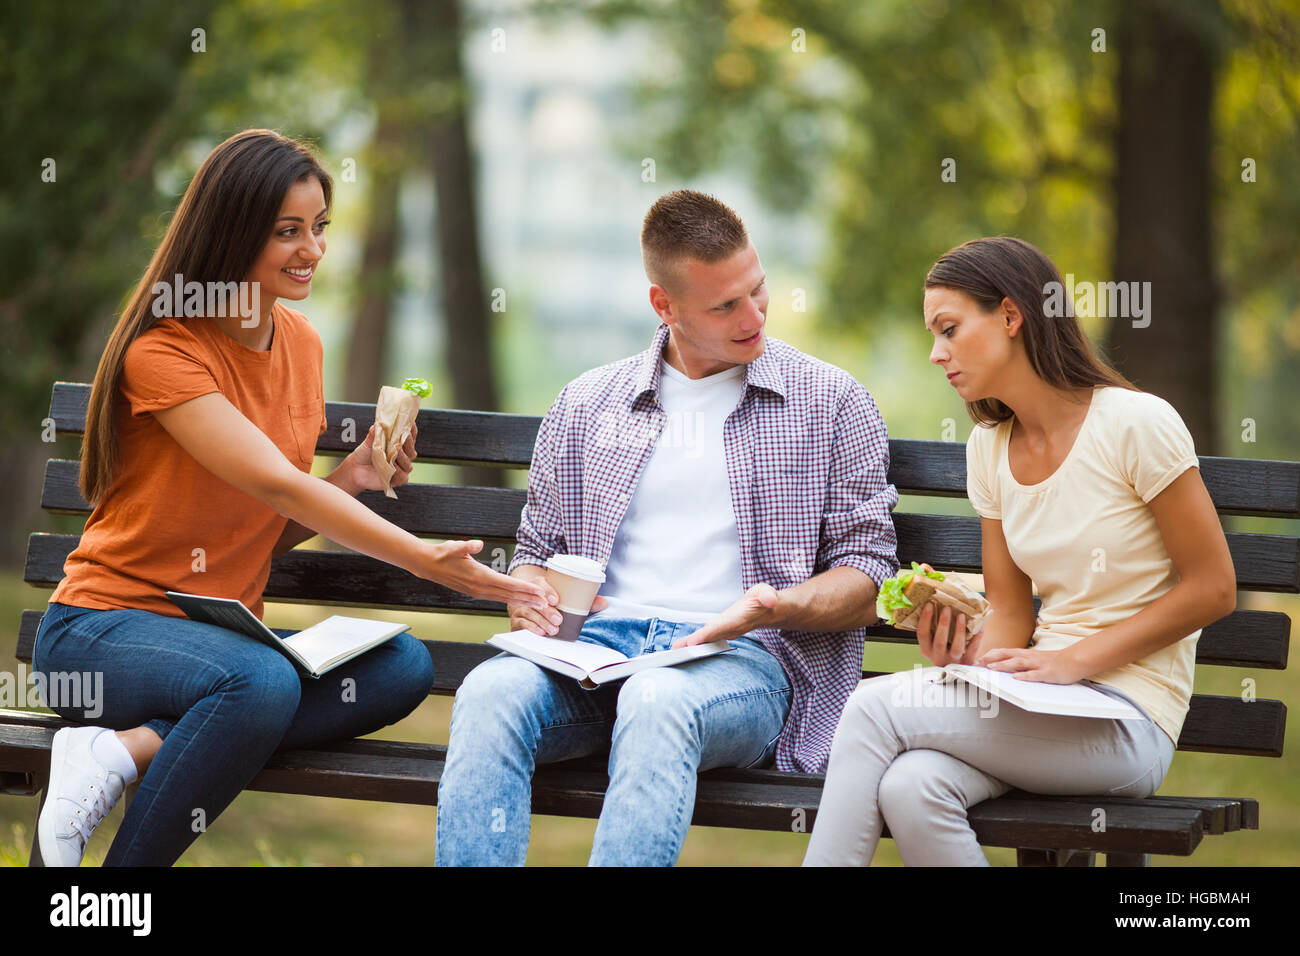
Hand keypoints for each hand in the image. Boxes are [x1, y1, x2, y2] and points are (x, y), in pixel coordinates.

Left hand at [345, 422, 416, 493]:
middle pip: (411, 450)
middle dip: (408, 443)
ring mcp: (401, 467)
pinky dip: (397, 472)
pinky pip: (403, 476)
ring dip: (401, 458)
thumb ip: (374, 434)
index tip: (408, 425)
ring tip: (393, 454)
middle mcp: (402, 455)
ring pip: (408, 464)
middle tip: (402, 438)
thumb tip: (376, 425)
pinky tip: (390, 468)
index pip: (410, 434)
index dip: (411, 430)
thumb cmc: (364, 454)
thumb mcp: (368, 442)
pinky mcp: (398, 479)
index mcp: (398, 443)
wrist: (355, 470)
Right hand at [421, 539, 551, 609]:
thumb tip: (478, 544)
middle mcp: (481, 588)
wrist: (428, 565)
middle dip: (529, 599)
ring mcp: (479, 592)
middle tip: (547, 603)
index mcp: (479, 577)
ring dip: (522, 601)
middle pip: (510, 595)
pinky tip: (520, 600)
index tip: (539, 591)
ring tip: (539, 604)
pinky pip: (498, 598)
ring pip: (505, 598)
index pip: (507, 584)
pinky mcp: (477, 592)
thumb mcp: (455, 546)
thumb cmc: (443, 554)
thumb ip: (467, 546)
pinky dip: (511, 600)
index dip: (524, 588)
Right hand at [506, 565, 610, 635]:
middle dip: (547, 611)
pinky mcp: (517, 620)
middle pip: (536, 602)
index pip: (542, 584)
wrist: (529, 604)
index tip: (556, 600)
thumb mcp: (566, 598)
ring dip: (541, 622)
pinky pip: (522, 624)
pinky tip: (540, 633)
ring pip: (529, 613)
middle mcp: (529, 595)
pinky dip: (531, 628)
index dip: (548, 591)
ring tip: (553, 630)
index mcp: (540, 584)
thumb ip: (584, 600)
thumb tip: (604, 603)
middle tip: (559, 620)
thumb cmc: (552, 601)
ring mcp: (521, 607)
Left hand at [671, 584, 780, 648]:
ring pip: (707, 641)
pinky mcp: (721, 631)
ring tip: (675, 651)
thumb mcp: (766, 592)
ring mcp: (725, 632)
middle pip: (710, 638)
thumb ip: (767, 596)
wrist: (767, 611)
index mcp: (739, 620)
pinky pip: (706, 638)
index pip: (721, 628)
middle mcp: (731, 629)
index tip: (693, 641)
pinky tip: (682, 646)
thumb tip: (770, 600)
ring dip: (692, 646)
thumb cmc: (764, 600)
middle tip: (677, 651)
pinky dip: (694, 643)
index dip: (708, 635)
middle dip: (695, 645)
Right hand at [916, 602, 973, 665]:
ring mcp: (953, 662)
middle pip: (939, 641)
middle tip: (947, 608)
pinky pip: (972, 650)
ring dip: (959, 630)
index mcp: (926, 650)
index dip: (925, 619)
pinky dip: (976, 638)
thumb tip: (936, 604)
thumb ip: (933, 629)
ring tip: (961, 616)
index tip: (929, 605)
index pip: (923, 634)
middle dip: (943, 624)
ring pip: (956, 647)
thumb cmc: (944, 650)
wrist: (957, 671)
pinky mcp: (967, 663)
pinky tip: (979, 627)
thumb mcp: (933, 643)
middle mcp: (938, 657)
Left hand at [975, 645, 1086, 683]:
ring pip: (1018, 663)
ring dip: (1003, 665)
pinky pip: (1035, 674)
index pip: (1005, 651)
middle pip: (1008, 655)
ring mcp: (1038, 664)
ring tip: (991, 668)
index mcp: (1026, 654)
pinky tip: (1016, 678)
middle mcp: (1030, 657)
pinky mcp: (1048, 673)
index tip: (978, 658)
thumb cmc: (1053, 661)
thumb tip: (1005, 665)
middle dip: (992, 658)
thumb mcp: (1034, 659)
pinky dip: (1025, 676)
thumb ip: (1021, 661)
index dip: (991, 655)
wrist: (1074, 660)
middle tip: (978, 662)